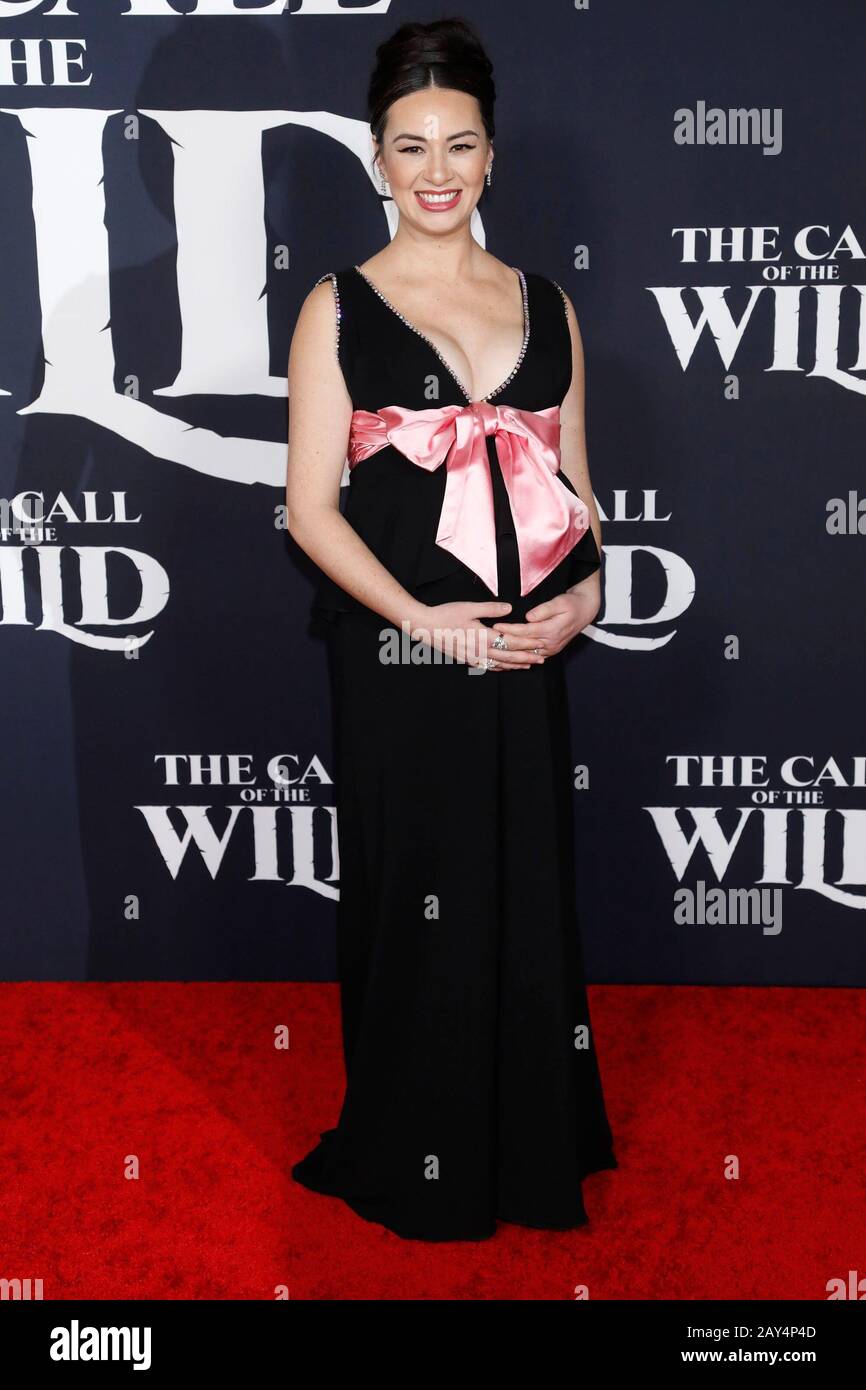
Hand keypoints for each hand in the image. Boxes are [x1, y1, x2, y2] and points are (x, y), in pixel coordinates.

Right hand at [408, 601, 545, 670]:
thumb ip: (491, 609)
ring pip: (499, 664)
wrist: (424, 627)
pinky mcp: (466, 659)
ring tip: (528, 666)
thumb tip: (510, 608)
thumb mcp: (469, 608)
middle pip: (508, 656)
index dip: (527, 643)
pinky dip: (499, 668)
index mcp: (483, 637)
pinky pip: (487, 666)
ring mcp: (473, 658)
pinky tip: (505, 667)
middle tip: (542, 659)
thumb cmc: (446, 615)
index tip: (540, 643)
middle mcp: (480, 651)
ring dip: (515, 665)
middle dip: (526, 658)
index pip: (511, 642)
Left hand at [492, 587, 599, 657]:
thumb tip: (529, 617)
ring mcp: (550, 650)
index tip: (496, 625)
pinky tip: (506, 654)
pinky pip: (531, 656)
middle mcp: (550, 643)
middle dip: (506, 642)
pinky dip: (518, 656)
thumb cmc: (571, 604)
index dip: (510, 629)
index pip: (526, 631)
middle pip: (523, 645)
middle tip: (489, 638)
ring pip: (526, 653)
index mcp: (552, 631)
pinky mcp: (549, 651)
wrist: (584, 612)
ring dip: (510, 651)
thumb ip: (544, 610)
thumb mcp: (560, 602)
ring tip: (493, 647)